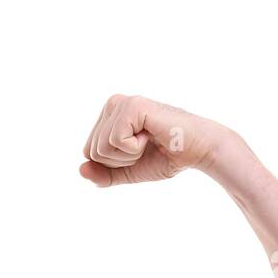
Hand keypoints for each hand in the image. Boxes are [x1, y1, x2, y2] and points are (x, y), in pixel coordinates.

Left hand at [79, 95, 230, 186]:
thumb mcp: (127, 172)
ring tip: (149, 140)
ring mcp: (121, 102)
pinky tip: (152, 135)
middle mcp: (112, 104)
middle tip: (145, 147)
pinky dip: (134, 148)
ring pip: (100, 148)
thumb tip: (80, 169)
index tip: (138, 152)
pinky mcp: (132, 105)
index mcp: (108, 117)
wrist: (197, 150)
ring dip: (128, 155)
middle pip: (92, 151)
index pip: (88, 153)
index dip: (113, 164)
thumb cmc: (165, 157)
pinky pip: (115, 141)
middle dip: (119, 161)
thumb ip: (103, 175)